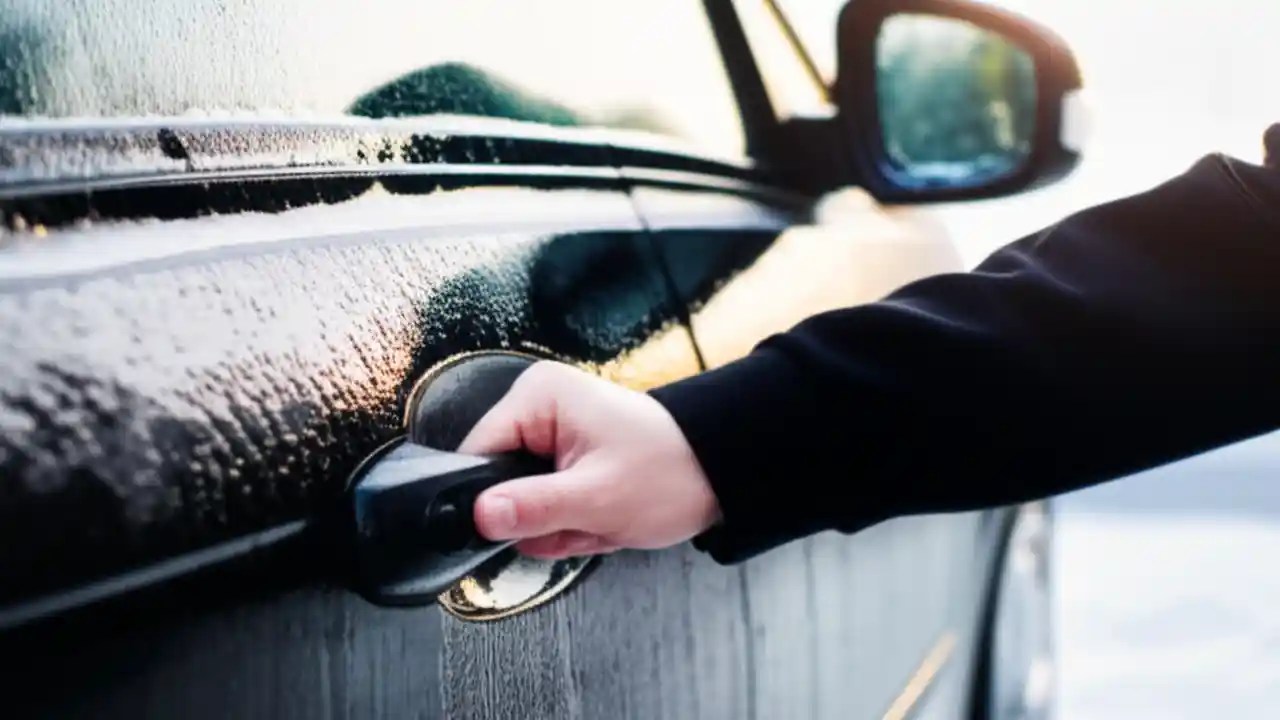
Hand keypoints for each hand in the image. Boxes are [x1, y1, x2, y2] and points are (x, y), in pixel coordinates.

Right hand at [458, 361, 719, 558]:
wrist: (717, 473)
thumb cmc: (670, 472)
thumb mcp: (598, 499)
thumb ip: (533, 508)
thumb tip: (480, 515)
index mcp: (539, 397)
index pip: (477, 453)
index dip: (496, 499)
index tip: (536, 519)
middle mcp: (539, 405)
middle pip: (499, 481)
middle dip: (540, 517)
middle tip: (586, 519)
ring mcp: (552, 430)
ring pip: (521, 500)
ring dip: (559, 524)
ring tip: (600, 517)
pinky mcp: (565, 454)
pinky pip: (545, 501)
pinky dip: (571, 520)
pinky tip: (601, 517)